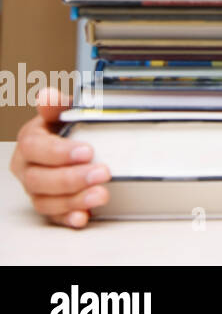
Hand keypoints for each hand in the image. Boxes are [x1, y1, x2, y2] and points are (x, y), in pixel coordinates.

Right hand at [9, 86, 110, 226]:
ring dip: (75, 200)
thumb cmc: (68, 127)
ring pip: (46, 201)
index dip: (59, 152)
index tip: (87, 151)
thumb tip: (47, 95)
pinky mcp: (50, 206)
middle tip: (101, 173)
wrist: (75, 144)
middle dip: (72, 178)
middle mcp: (28, 168)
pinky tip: (84, 216)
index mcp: (30, 142)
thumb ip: (57, 106)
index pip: (35, 148)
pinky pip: (54, 217)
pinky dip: (70, 218)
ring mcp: (36, 189)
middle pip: (39, 179)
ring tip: (101, 194)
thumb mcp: (66, 112)